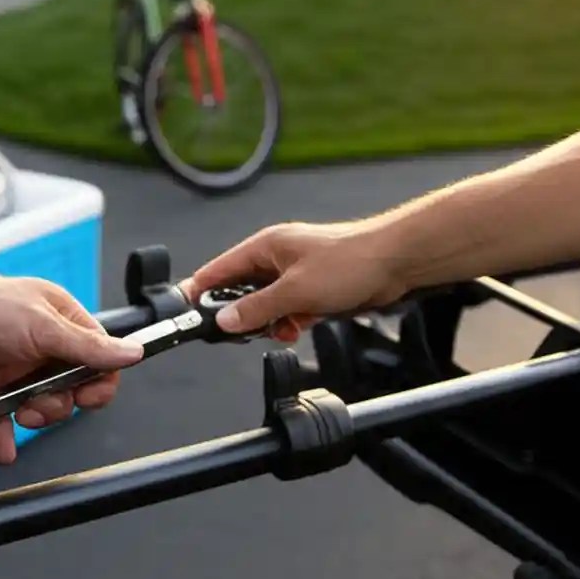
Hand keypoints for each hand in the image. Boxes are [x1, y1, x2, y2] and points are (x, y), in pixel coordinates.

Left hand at [0, 271, 143, 463]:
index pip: (100, 361)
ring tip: (17, 408)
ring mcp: (16, 374)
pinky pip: (2, 425)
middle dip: (61, 403)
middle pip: (74, 393)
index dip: (99, 383)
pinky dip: (3, 439)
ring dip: (34, 417)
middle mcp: (43, 351)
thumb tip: (134, 353)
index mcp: (63, 326)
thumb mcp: (43, 326)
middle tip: (41, 398)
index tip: (87, 395)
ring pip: (43, 411)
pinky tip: (4, 450)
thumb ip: (88, 347)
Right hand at [182, 220, 406, 341]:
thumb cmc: (349, 262)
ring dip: (271, 320)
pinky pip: (289, 309)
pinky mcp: (312, 287)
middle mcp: (276, 258)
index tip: (185, 311)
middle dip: (243, 314)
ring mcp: (294, 273)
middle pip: (241, 290)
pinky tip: (300, 326)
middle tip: (245, 331)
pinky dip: (291, 320)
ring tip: (284, 327)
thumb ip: (257, 308)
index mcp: (264, 247)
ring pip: (266, 304)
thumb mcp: (295, 291)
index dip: (200, 291)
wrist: (394, 262)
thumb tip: (224, 321)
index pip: (218, 269)